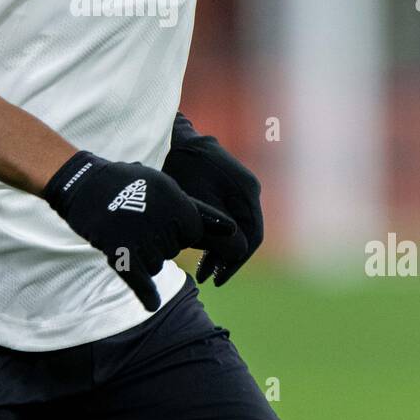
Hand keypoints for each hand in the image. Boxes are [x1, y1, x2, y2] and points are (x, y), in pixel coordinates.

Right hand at [43, 150, 237, 311]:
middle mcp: (166, 224)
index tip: (160, 216)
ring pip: (156, 264)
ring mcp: (144, 240)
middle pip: (174, 250)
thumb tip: (233, 230)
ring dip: (144, 256)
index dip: (179, 228)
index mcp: (181, 206)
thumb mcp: (167, 188)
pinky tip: (152, 304)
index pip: (194, 233)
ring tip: (125, 231)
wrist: (86, 186)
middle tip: (138, 220)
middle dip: (160, 241)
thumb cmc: (130, 185)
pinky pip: (141, 282)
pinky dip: (146, 294)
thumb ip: (201, 213)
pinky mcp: (123, 255)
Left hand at [162, 113, 262, 285]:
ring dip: (220, 248)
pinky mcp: (225, 184)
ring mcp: (238, 185)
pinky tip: (198, 246)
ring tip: (200, 267)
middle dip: (226, 258)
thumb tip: (237, 256)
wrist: (167, 140)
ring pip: (235, 226)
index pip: (252, 237)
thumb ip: (218, 234)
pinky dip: (216, 233)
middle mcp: (248, 188)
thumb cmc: (178, 173)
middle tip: (206, 276)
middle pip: (245, 234)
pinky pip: (227, 215)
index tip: (217, 279)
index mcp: (246, 191)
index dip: (235, 262)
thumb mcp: (197, 210)